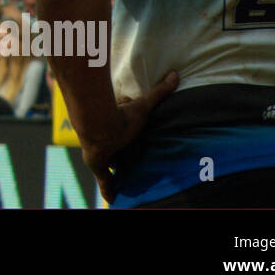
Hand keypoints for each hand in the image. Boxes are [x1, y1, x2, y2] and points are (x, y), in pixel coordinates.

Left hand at [78, 71, 178, 203]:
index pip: (124, 130)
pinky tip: (113, 200)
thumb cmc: (120, 116)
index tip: (134, 138)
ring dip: (116, 171)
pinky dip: (109, 190)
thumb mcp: (143, 105)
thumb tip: (175, 74)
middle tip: (133, 162)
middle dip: (123, 155)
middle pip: (118, 150)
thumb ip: (159, 91)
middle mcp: (110, 141)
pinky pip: (105, 182)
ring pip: (110, 166)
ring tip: (127, 181)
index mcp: (118, 127)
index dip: (129, 136)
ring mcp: (103, 155)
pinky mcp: (99, 168)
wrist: (99, 128)